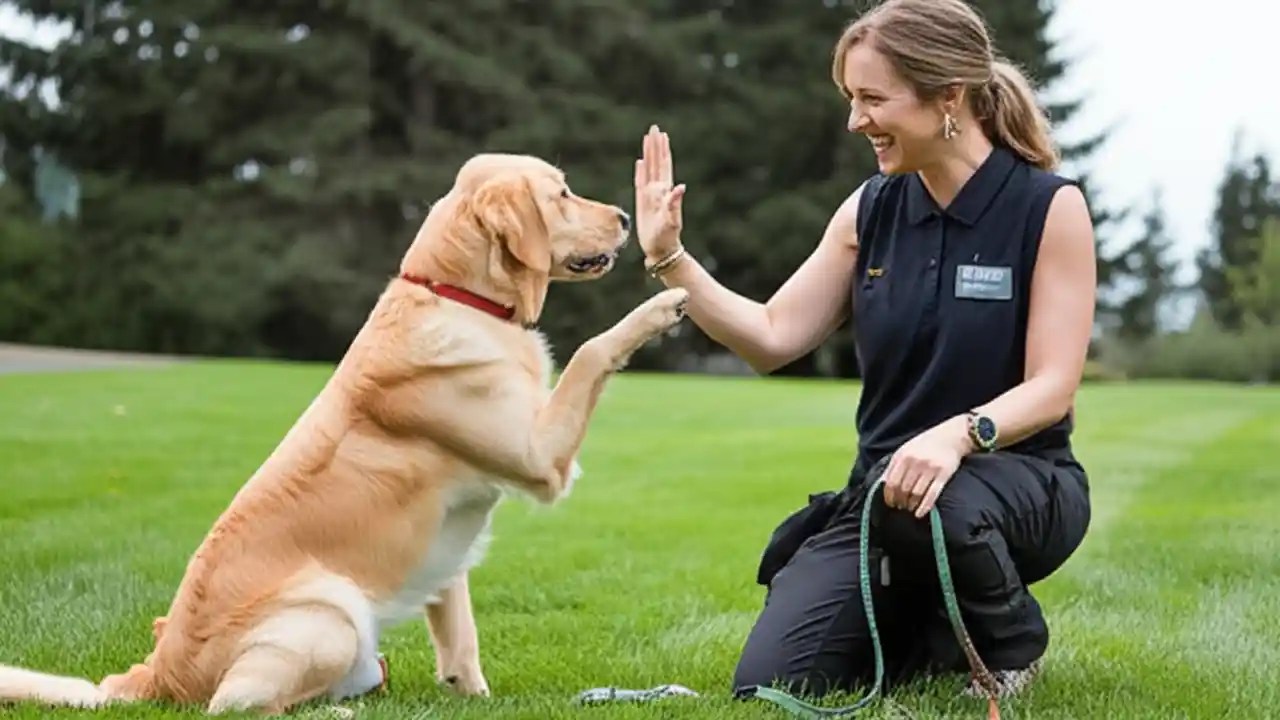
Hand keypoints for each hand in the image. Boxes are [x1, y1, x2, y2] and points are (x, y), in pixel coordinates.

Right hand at [634, 124, 685, 262]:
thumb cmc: (667, 236)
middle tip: (654, 128)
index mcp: (665, 191)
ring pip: (649, 169)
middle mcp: (658, 190)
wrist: (660, 249)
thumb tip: (680, 187)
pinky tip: (640, 163)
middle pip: (656, 162)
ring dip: (649, 154)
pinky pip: (640, 182)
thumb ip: (674, 203)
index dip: (662, 149)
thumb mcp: (672, 220)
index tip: (662, 134)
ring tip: (647, 139)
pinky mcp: (642, 202)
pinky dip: (640, 171)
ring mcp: (650, 195)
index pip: (664, 165)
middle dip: (655, 145)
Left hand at [881, 416, 972, 517]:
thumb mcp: (906, 449)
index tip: (890, 503)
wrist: (952, 436)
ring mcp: (929, 469)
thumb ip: (895, 465)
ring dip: (910, 505)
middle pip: (902, 490)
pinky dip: (924, 507)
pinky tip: (919, 514)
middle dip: (899, 501)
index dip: (889, 496)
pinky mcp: (943, 474)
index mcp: (903, 456)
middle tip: (900, 507)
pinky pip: (932, 495)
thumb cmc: (926, 444)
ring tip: (909, 508)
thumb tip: (882, 483)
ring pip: (915, 494)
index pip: (891, 482)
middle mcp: (915, 462)